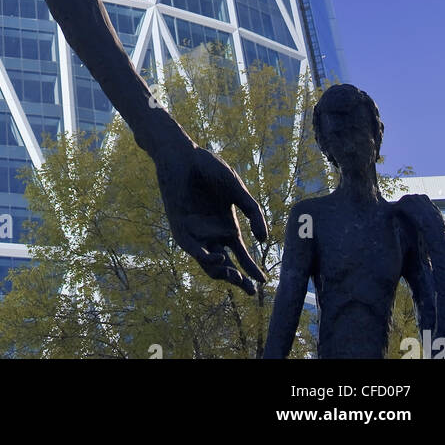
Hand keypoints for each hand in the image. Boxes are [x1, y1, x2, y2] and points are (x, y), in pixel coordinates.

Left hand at [157, 143, 267, 294]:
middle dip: (237, 280)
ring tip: (236, 277)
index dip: (251, 269)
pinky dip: (204, 256)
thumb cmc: (210, 168)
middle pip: (225, 265)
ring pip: (208, 263)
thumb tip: (264, 239)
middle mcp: (211, 233)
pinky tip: (218, 258)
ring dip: (222, 273)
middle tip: (249, 289)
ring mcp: (195, 231)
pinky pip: (192, 247)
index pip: (240, 255)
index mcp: (226, 226)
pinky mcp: (180, 226)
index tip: (263, 282)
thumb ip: (253, 212)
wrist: (183, 154)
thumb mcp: (237, 190)